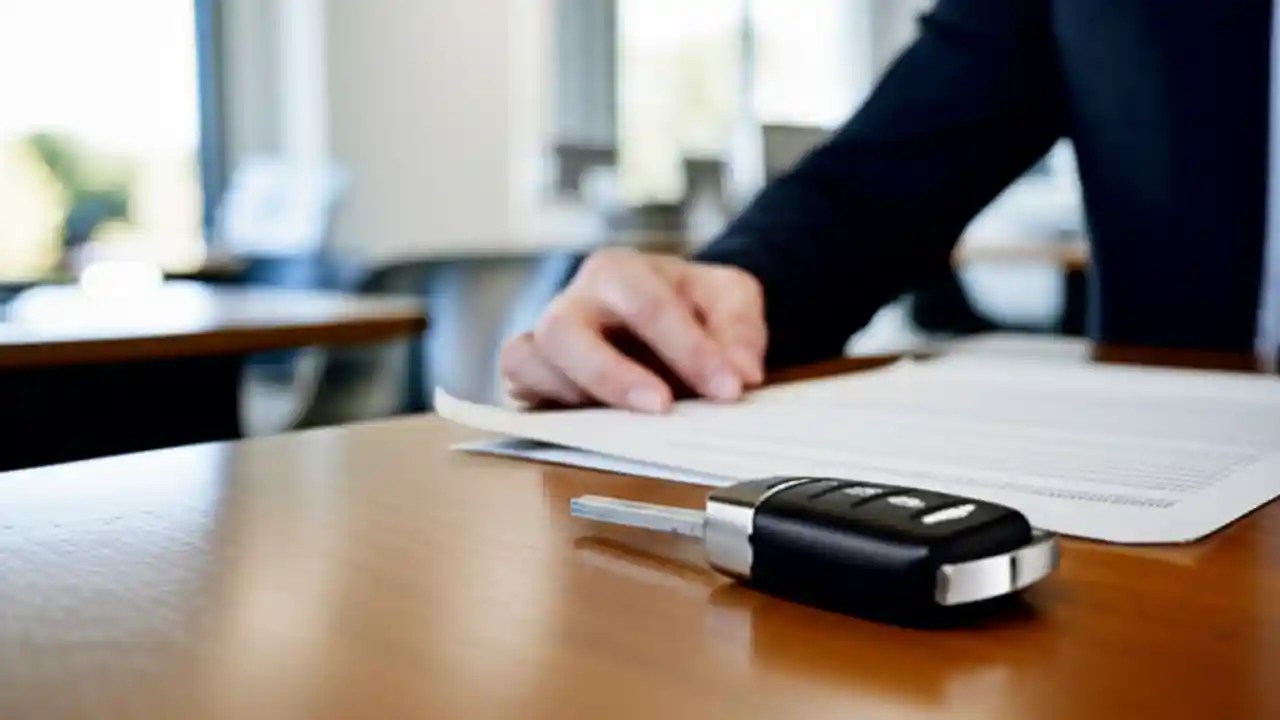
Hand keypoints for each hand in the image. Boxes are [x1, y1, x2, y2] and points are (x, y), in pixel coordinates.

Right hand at [500, 248, 766, 411]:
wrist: (666, 310)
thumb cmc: (690, 302)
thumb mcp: (730, 296)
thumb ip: (739, 328)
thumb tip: (740, 373)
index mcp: (619, 271)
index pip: (646, 305)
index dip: (689, 350)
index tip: (729, 388)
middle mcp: (573, 300)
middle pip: (563, 330)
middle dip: (611, 374)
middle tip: (662, 407)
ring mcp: (544, 338)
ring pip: (525, 359)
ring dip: (575, 394)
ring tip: (629, 423)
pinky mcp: (532, 374)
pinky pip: (516, 386)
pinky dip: (546, 404)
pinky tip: (594, 423)